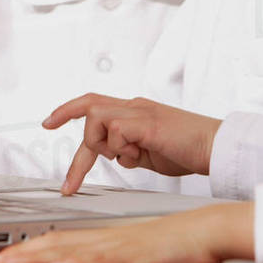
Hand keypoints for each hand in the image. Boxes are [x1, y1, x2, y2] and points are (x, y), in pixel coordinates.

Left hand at [0, 202, 253, 262]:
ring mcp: (122, 246)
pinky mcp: (138, 256)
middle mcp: (109, 239)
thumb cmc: (182, 246)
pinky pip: (104, 259)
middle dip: (21, 253)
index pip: (61, 242)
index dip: (30, 249)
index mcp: (107, 240)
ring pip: (72, 250)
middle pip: (57, 243)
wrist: (211, 229)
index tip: (3, 257)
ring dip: (38, 256)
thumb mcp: (142, 259)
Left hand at [42, 95, 221, 193]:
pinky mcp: (147, 122)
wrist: (215, 146)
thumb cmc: (188, 149)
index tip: (47, 122)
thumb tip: (118, 157)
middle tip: (48, 128)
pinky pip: (117, 131)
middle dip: (65, 115)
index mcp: (135, 111)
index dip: (68, 111)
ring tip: (130, 156)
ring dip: (104, 145)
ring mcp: (140, 112)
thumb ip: (132, 151)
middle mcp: (135, 106)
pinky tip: (142, 154)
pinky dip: (122, 149)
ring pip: (98, 119)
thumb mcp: (151, 153)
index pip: (94, 104)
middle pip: (89, 104)